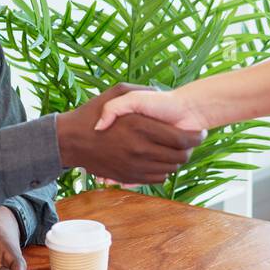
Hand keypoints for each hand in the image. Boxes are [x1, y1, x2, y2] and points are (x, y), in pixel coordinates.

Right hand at [56, 83, 204, 185]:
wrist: (71, 139)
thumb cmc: (93, 113)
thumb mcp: (116, 92)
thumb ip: (141, 91)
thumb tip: (162, 94)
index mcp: (139, 126)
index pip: (182, 139)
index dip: (195, 137)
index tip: (198, 132)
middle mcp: (138, 148)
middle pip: (180, 156)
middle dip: (189, 149)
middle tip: (188, 142)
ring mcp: (133, 165)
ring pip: (170, 169)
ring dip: (175, 160)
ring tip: (173, 150)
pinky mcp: (128, 177)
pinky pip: (156, 178)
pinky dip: (162, 171)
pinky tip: (158, 160)